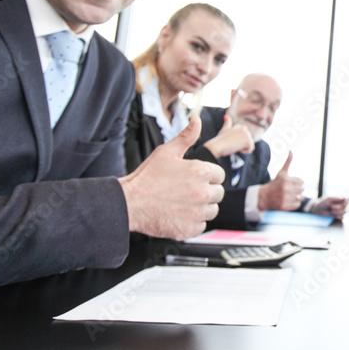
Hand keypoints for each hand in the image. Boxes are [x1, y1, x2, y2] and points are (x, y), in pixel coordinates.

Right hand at [119, 116, 225, 239]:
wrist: (129, 203)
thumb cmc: (146, 178)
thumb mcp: (166, 152)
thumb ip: (186, 137)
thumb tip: (196, 120)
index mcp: (200, 171)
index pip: (219, 175)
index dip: (207, 176)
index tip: (193, 179)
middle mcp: (202, 192)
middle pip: (218, 193)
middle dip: (205, 191)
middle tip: (186, 191)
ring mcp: (197, 212)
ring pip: (212, 210)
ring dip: (201, 207)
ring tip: (181, 203)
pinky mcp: (190, 228)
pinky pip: (201, 226)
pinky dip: (192, 222)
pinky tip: (178, 215)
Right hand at [203, 113, 254, 157]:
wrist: (217, 145)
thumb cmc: (219, 140)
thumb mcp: (224, 130)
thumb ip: (227, 123)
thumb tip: (226, 115)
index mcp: (240, 126)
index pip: (244, 137)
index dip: (238, 141)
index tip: (230, 141)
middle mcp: (244, 128)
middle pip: (248, 141)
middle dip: (241, 145)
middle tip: (231, 143)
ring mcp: (247, 134)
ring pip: (249, 146)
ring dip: (242, 148)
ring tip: (233, 145)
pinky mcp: (248, 141)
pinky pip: (250, 150)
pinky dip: (244, 152)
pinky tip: (236, 148)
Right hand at [257, 151, 304, 210]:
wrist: (265, 197)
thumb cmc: (275, 184)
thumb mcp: (281, 172)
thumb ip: (288, 162)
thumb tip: (291, 150)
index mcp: (286, 180)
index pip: (302, 181)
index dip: (297, 182)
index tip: (290, 184)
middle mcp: (286, 189)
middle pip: (302, 189)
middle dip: (297, 189)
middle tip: (290, 190)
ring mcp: (286, 198)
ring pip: (301, 197)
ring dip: (297, 196)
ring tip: (290, 195)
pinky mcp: (286, 206)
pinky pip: (298, 205)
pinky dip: (295, 203)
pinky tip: (288, 200)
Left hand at [309, 196, 347, 219]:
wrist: (317, 210)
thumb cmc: (322, 202)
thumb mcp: (328, 198)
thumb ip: (336, 198)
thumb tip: (344, 198)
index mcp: (339, 198)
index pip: (347, 200)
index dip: (346, 203)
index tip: (343, 204)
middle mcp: (341, 204)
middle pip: (346, 207)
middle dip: (338, 208)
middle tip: (331, 206)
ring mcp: (340, 210)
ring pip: (344, 212)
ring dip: (337, 212)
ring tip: (331, 211)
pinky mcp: (338, 215)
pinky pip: (341, 217)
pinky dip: (337, 216)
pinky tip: (333, 215)